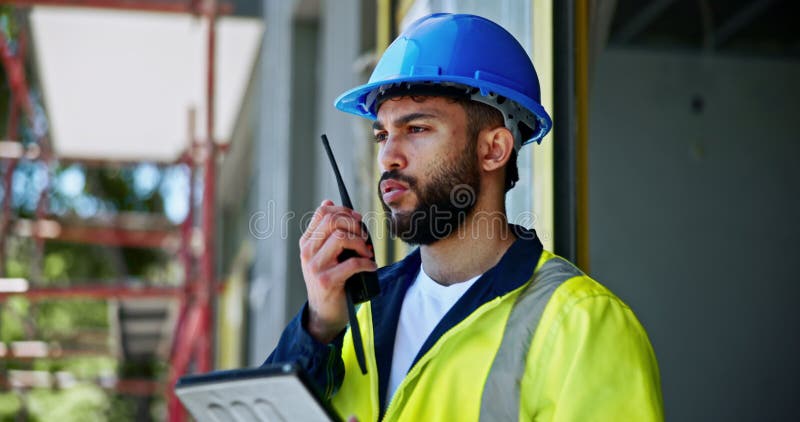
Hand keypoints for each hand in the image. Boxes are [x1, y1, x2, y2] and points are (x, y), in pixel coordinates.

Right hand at [299, 200, 375, 342]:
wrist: (324, 313)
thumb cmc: (331, 281)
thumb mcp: (325, 254)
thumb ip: (327, 232)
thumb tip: (328, 202)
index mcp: (307, 242)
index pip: (323, 213)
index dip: (344, 211)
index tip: (357, 219)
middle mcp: (308, 252)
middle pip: (332, 221)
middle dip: (354, 224)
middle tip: (364, 237)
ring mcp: (316, 266)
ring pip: (341, 237)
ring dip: (360, 243)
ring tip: (367, 253)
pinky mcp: (327, 281)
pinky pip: (352, 263)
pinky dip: (367, 263)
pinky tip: (371, 266)